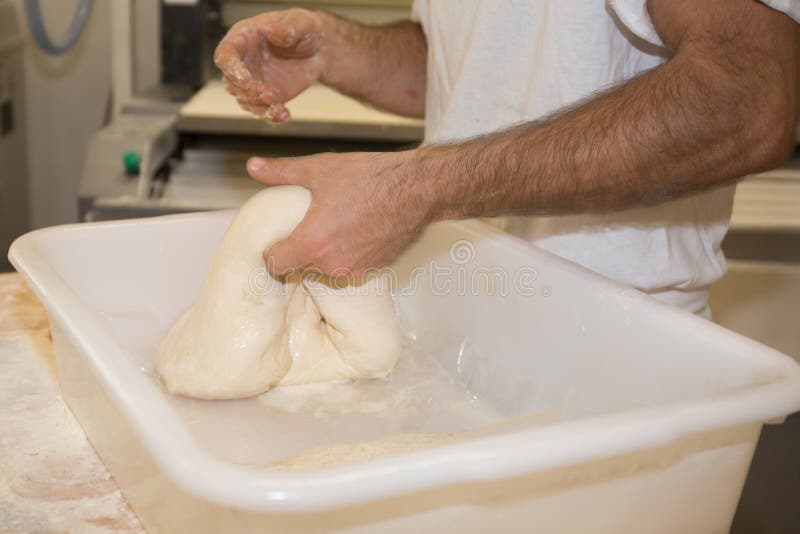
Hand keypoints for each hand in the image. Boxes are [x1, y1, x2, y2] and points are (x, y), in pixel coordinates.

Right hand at [213, 9, 327, 122]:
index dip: (231, 69)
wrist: (319, 50)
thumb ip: (286, 27)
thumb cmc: (304, 30)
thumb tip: (272, 31)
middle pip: (231, 82)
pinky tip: (284, 115)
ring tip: (279, 108)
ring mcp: (254, 81)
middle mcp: (244, 62)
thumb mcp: (300, 23)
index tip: (247, 80)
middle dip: (248, 92)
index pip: (225, 55)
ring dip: (259, 107)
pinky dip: (271, 117)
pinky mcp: (267, 96)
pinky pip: (262, 111)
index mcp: (244, 39)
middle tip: (269, 95)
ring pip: (244, 100)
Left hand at [246, 150, 431, 276]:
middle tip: (306, 227)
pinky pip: (348, 270)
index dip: (272, 251)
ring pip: (324, 271)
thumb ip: (282, 172)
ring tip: (332, 228)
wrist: (418, 189)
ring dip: (323, 256)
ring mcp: (354, 271)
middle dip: (299, 252)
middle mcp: (331, 264)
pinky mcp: (372, 271)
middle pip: (299, 269)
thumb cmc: (371, 178)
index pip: (275, 265)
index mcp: (312, 242)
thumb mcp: (321, 169)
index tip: (277, 239)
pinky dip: (346, 257)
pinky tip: (353, 234)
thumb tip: (253, 167)